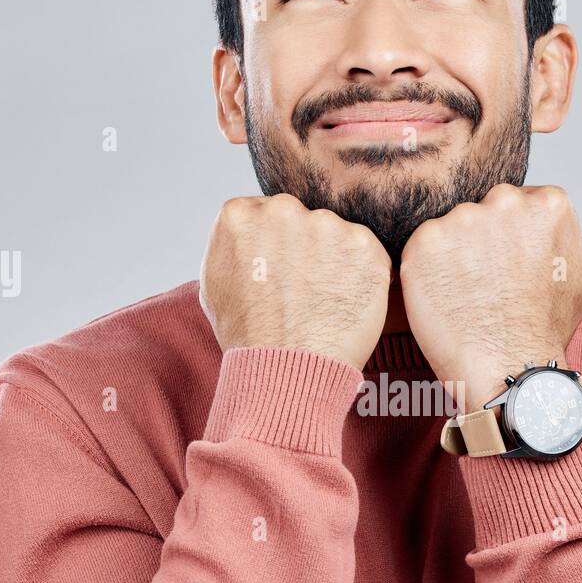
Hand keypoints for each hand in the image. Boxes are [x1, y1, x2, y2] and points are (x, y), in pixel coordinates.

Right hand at [200, 195, 391, 370]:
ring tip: (324, 300)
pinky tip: (346, 302)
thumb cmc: (248, 337)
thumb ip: (231, 245)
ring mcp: (326, 225)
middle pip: (302, 218)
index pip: (266, 214)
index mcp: (240, 214)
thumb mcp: (214, 284)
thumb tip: (247, 232)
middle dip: (306, 247)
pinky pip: (366, 253)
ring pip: (335, 233)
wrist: (287, 372)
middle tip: (303, 290)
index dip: (276, 246)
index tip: (279, 272)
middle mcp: (283, 210)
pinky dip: (363, 275)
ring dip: (335, 259)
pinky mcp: (364, 246)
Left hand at [399, 184, 581, 409]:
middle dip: (480, 240)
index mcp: (548, 203)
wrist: (511, 369)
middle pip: (483, 208)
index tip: (506, 266)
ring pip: (451, 228)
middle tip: (483, 283)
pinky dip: (427, 272)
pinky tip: (444, 299)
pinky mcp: (425, 242)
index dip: (508, 238)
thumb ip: (565, 238)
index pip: (517, 203)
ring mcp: (463, 219)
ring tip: (465, 295)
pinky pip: (422, 248)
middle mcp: (506, 200)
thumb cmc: (547, 330)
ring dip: (453, 256)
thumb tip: (551, 227)